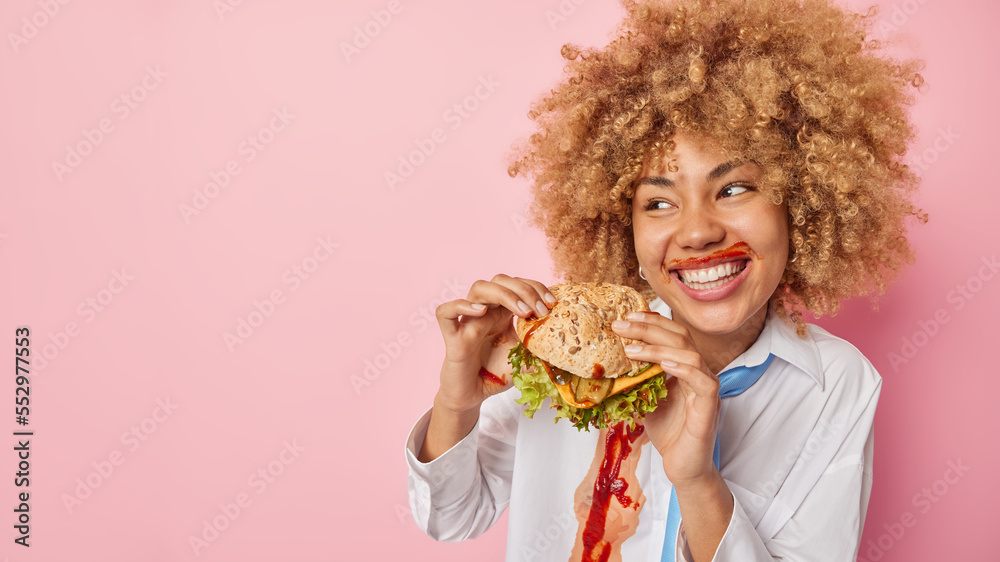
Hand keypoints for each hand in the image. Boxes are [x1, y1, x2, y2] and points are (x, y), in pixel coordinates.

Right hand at [433, 274, 555, 413]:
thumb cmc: (495, 373)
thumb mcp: (524, 357)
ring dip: (504, 294)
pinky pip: (445, 312)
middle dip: (525, 289)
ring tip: (523, 312)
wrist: (472, 396)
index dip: (535, 287)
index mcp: (501, 312)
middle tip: (541, 310)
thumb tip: (562, 340)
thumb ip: (537, 345)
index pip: (517, 284)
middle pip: (500, 280)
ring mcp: (467, 322)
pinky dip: (460, 305)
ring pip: (478, 288)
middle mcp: (485, 311)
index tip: (552, 304)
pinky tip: (481, 312)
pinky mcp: (452, 338)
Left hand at [611, 311, 719, 488]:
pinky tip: (663, 364)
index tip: (624, 317)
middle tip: (620, 325)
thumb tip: (606, 365)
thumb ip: (634, 380)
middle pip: (680, 337)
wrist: (684, 468)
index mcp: (684, 367)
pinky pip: (702, 380)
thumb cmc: (667, 433)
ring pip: (690, 354)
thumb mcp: (644, 400)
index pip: (672, 334)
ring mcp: (706, 388)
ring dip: (658, 348)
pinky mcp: (709, 406)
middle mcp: (698, 372)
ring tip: (630, 349)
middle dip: (649, 327)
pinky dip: (683, 368)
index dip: (650, 323)